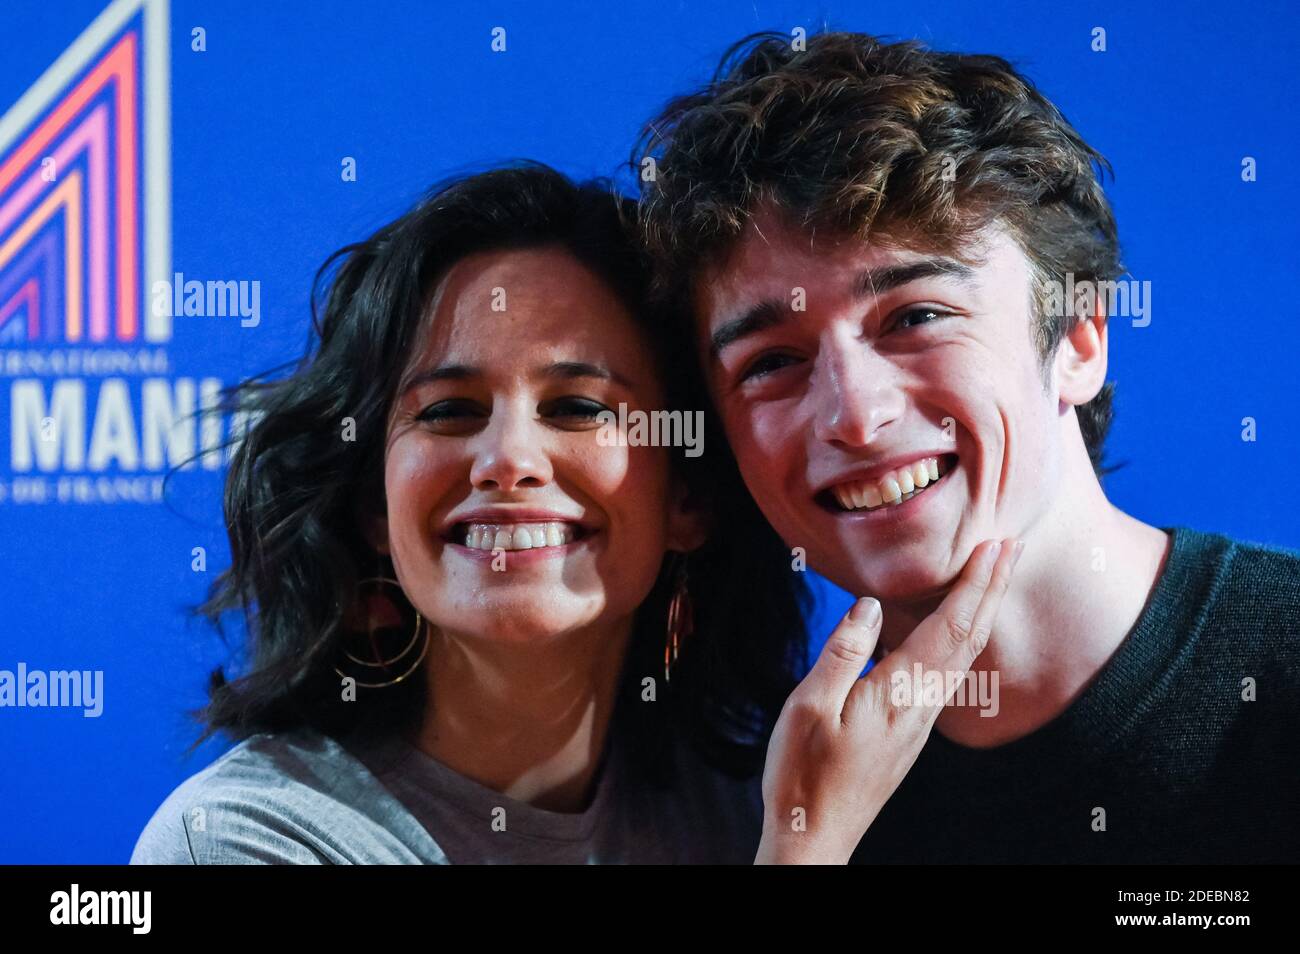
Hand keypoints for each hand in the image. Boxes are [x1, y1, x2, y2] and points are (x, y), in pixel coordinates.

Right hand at [754, 538, 1021, 863]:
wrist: (815, 834)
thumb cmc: (804, 773)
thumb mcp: (809, 706)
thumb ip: (842, 652)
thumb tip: (867, 606)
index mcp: (899, 692)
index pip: (948, 626)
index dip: (974, 584)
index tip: (993, 546)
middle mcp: (921, 704)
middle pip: (968, 637)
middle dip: (991, 589)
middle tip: (1012, 546)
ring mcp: (919, 720)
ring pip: (963, 655)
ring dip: (980, 611)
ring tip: (992, 578)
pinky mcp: (909, 730)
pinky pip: (947, 672)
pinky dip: (961, 638)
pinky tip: (954, 631)